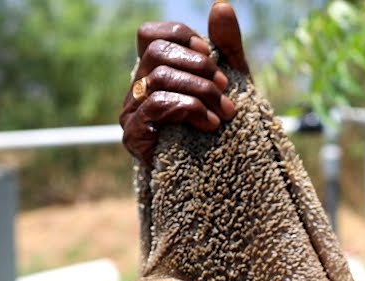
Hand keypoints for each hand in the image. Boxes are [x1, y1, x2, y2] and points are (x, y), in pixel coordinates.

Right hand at [119, 1, 249, 162]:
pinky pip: (158, 105)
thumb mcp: (233, 82)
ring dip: (202, 92)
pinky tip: (211, 125)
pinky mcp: (134, 135)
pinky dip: (191, 109)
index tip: (209, 53)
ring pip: (160, 78)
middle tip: (226, 88)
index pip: (151, 35)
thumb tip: (221, 5)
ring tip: (226, 112)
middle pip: (156, 53)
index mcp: (156, 71)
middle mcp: (138, 88)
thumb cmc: (225, 129)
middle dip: (199, 68)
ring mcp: (132, 112)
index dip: (180, 37)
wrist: (225, 180)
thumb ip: (226, 47)